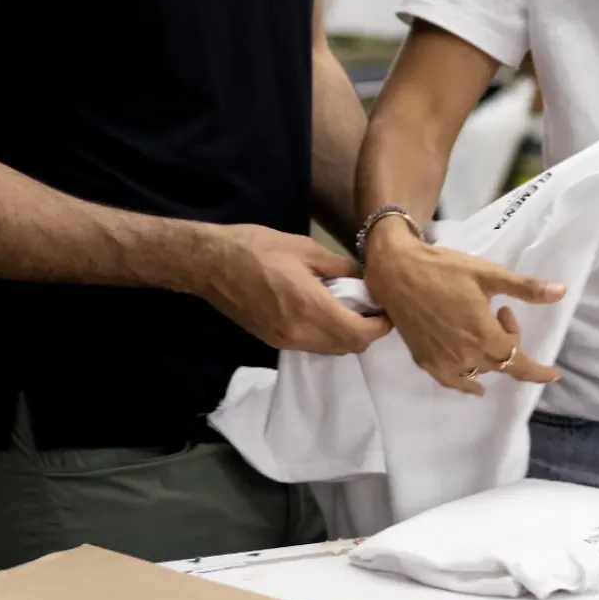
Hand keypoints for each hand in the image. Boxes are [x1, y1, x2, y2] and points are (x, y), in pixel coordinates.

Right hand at [201, 224, 391, 354]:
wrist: (211, 264)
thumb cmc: (258, 249)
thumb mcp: (306, 249)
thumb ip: (339, 268)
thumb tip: (363, 279)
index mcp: (311, 307)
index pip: (359, 334)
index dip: (380, 327)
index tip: (387, 311)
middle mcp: (300, 333)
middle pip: (348, 347)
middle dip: (366, 332)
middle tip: (372, 309)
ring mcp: (285, 341)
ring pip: (331, 350)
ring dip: (346, 336)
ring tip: (350, 310)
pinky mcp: (273, 341)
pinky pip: (312, 347)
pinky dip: (327, 336)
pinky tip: (324, 313)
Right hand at [363, 219, 565, 394]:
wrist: (396, 271)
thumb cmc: (444, 269)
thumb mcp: (488, 274)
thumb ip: (525, 288)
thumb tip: (561, 292)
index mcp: (484, 336)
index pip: (519, 364)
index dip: (538, 372)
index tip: (553, 374)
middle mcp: (465, 355)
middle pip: (500, 362)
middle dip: (509, 340)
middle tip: (500, 311)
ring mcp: (442, 361)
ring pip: (479, 371)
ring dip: (489, 354)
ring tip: (479, 324)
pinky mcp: (424, 361)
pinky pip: (453, 381)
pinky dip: (467, 383)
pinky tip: (474, 385)